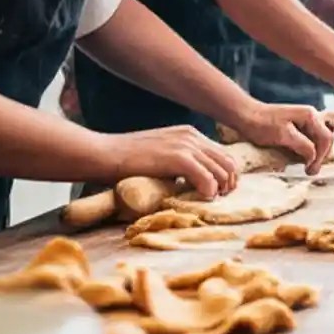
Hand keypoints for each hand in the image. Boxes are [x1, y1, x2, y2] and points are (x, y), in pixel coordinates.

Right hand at [101, 125, 237, 197]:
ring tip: (208, 200)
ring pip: (222, 171)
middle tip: (217, 198)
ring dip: (220, 189)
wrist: (105, 153)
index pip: (223, 155)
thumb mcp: (161, 155)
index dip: (226, 175)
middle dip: (228, 183)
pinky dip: (209, 192)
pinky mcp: (178, 158)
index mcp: (190, 134)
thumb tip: (195, 182)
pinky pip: (207, 179)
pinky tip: (202, 198)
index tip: (217, 191)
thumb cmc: (128, 160)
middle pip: (229, 162)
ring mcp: (186, 145)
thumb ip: (180, 162)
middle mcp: (192, 136)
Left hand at [236, 103, 333, 173]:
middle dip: (320, 157)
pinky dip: (306, 153)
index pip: (326, 139)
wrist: (244, 116)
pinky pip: (308, 143)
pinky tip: (297, 160)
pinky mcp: (297, 130)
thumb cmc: (261, 124)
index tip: (309, 170)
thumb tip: (313, 158)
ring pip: (318, 143)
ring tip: (304, 167)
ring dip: (314, 156)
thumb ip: (303, 145)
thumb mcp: (283, 135)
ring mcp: (304, 124)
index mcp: (310, 116)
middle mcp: (311, 118)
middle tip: (309, 171)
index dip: (321, 156)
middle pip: (326, 141)